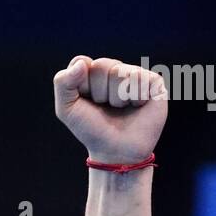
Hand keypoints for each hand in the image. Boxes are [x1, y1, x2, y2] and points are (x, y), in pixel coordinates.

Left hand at [53, 55, 167, 163]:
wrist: (116, 152)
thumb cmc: (93, 131)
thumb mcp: (66, 110)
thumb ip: (62, 83)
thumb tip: (83, 62)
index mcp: (93, 73)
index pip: (82, 62)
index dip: (82, 86)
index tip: (87, 103)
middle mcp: (115, 69)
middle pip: (101, 65)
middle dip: (99, 92)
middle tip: (106, 108)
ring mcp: (134, 75)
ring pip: (120, 72)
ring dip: (117, 97)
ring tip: (121, 109)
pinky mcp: (153, 82)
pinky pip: (139, 78)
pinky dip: (134, 97)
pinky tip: (137, 106)